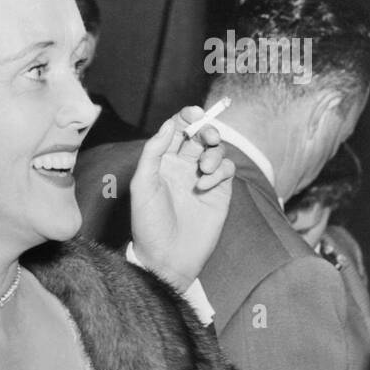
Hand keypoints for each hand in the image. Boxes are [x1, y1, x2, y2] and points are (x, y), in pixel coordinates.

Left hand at [129, 106, 234, 291]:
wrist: (167, 257)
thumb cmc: (149, 223)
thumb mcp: (143, 185)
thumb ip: (153, 153)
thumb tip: (168, 125)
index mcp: (162, 161)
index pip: (177, 129)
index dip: (187, 117)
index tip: (195, 113)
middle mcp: (183, 166)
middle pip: (200, 135)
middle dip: (207, 130)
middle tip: (208, 136)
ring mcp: (202, 178)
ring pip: (216, 150)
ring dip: (213, 152)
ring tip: (203, 170)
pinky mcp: (219, 192)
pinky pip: (226, 169)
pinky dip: (220, 171)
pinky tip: (205, 186)